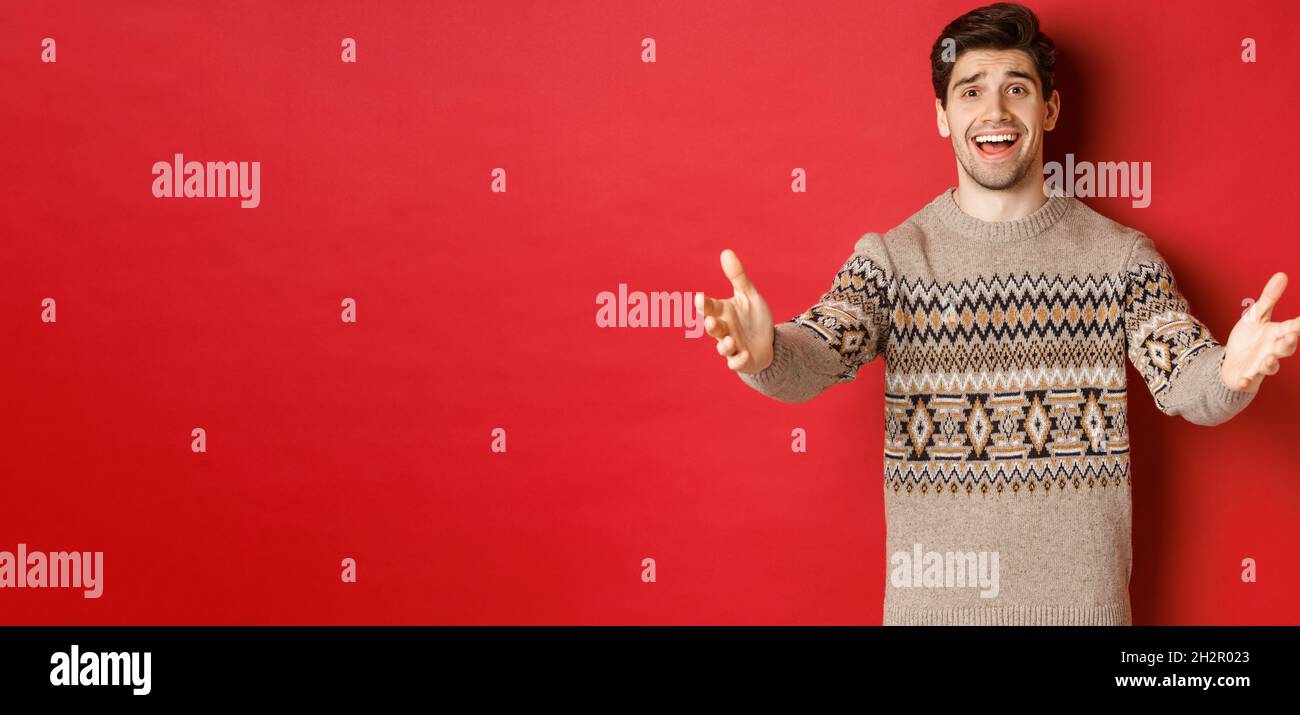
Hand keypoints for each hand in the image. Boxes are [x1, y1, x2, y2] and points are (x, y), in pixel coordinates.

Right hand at [695, 249, 774, 373]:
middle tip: (712, 321)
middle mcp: (724, 329)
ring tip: (731, 341)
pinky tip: (744, 354)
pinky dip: (738, 360)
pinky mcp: (741, 360)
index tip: (700, 298)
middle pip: (713, 328)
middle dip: (712, 326)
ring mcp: (731, 346)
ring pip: (722, 347)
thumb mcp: (749, 295)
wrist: (767, 342)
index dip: (704, 303)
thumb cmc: (753, 317)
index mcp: (723, 312)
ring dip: (724, 345)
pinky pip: (736, 363)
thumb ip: (738, 276)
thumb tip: (726, 251)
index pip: (709, 307)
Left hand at [1221, 272, 1299, 391]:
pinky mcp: (1247, 376)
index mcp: (1277, 334)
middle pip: (1286, 348)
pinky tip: (1243, 380)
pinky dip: (1247, 380)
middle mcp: (1273, 351)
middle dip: (1289, 343)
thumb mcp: (1256, 316)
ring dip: (1270, 363)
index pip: (1293, 327)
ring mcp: (1261, 365)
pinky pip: (1248, 380)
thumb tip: (1282, 274)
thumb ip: (1269, 298)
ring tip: (1268, 358)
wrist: (1232, 363)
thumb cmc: (1248, 339)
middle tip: (1291, 336)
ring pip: (1270, 366)